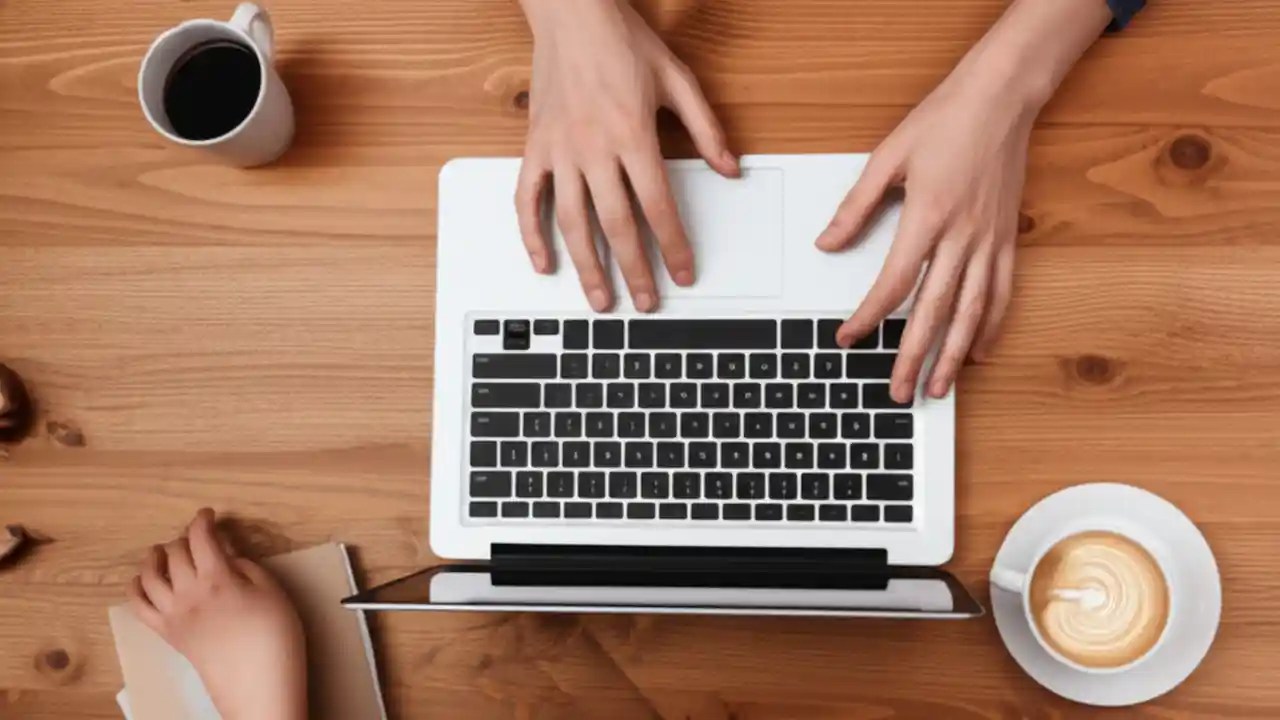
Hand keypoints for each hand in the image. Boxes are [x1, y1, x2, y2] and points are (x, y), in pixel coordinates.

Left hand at [127, 509, 306, 719]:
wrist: (257, 682)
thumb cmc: (274, 635)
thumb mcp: (272, 591)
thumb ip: (246, 566)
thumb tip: (227, 553)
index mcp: (217, 578)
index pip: (201, 538)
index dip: (202, 520)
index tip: (208, 515)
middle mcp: (188, 592)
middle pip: (175, 552)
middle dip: (184, 539)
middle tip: (197, 539)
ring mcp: (173, 614)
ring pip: (149, 575)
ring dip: (154, 557)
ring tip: (163, 552)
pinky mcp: (166, 633)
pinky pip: (139, 606)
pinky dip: (136, 588)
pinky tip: (143, 580)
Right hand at [516, 0, 738, 311]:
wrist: (573, 14)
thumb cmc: (623, 43)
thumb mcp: (678, 79)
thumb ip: (706, 128)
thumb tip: (731, 167)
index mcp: (632, 134)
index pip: (658, 206)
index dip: (672, 246)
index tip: (682, 274)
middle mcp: (593, 148)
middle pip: (616, 225)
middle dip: (633, 270)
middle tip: (645, 302)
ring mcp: (559, 151)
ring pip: (571, 222)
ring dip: (586, 266)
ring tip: (600, 298)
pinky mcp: (534, 147)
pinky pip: (527, 199)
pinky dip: (531, 234)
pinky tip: (545, 262)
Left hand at [816, 71, 1030, 402]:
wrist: (1000, 99)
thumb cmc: (944, 121)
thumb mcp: (887, 158)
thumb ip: (856, 207)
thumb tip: (827, 244)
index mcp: (927, 217)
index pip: (893, 283)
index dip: (869, 317)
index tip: (847, 338)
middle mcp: (961, 236)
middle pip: (934, 310)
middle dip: (914, 357)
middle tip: (898, 392)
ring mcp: (989, 241)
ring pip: (972, 311)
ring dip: (954, 355)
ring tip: (939, 388)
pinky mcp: (1009, 238)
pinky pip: (1002, 292)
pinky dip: (990, 325)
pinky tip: (979, 352)